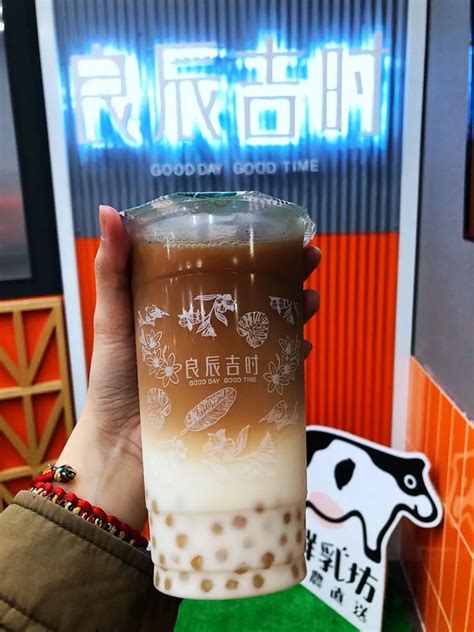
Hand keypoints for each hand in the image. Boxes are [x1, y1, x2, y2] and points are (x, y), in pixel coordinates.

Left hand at [57, 206, 320, 529]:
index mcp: (182, 310)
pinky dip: (291, 359)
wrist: (122, 453)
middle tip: (308, 262)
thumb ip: (113, 270)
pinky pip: (272, 373)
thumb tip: (108, 211)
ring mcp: (226, 365)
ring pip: (271, 331)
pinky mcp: (238, 396)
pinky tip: (304, 347)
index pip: (222, 271)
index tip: (274, 232)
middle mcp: (209, 334)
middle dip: (286, 278)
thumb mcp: (113, 319)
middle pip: (255, 298)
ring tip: (311, 301)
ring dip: (296, 313)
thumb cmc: (113, 384)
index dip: (250, 250)